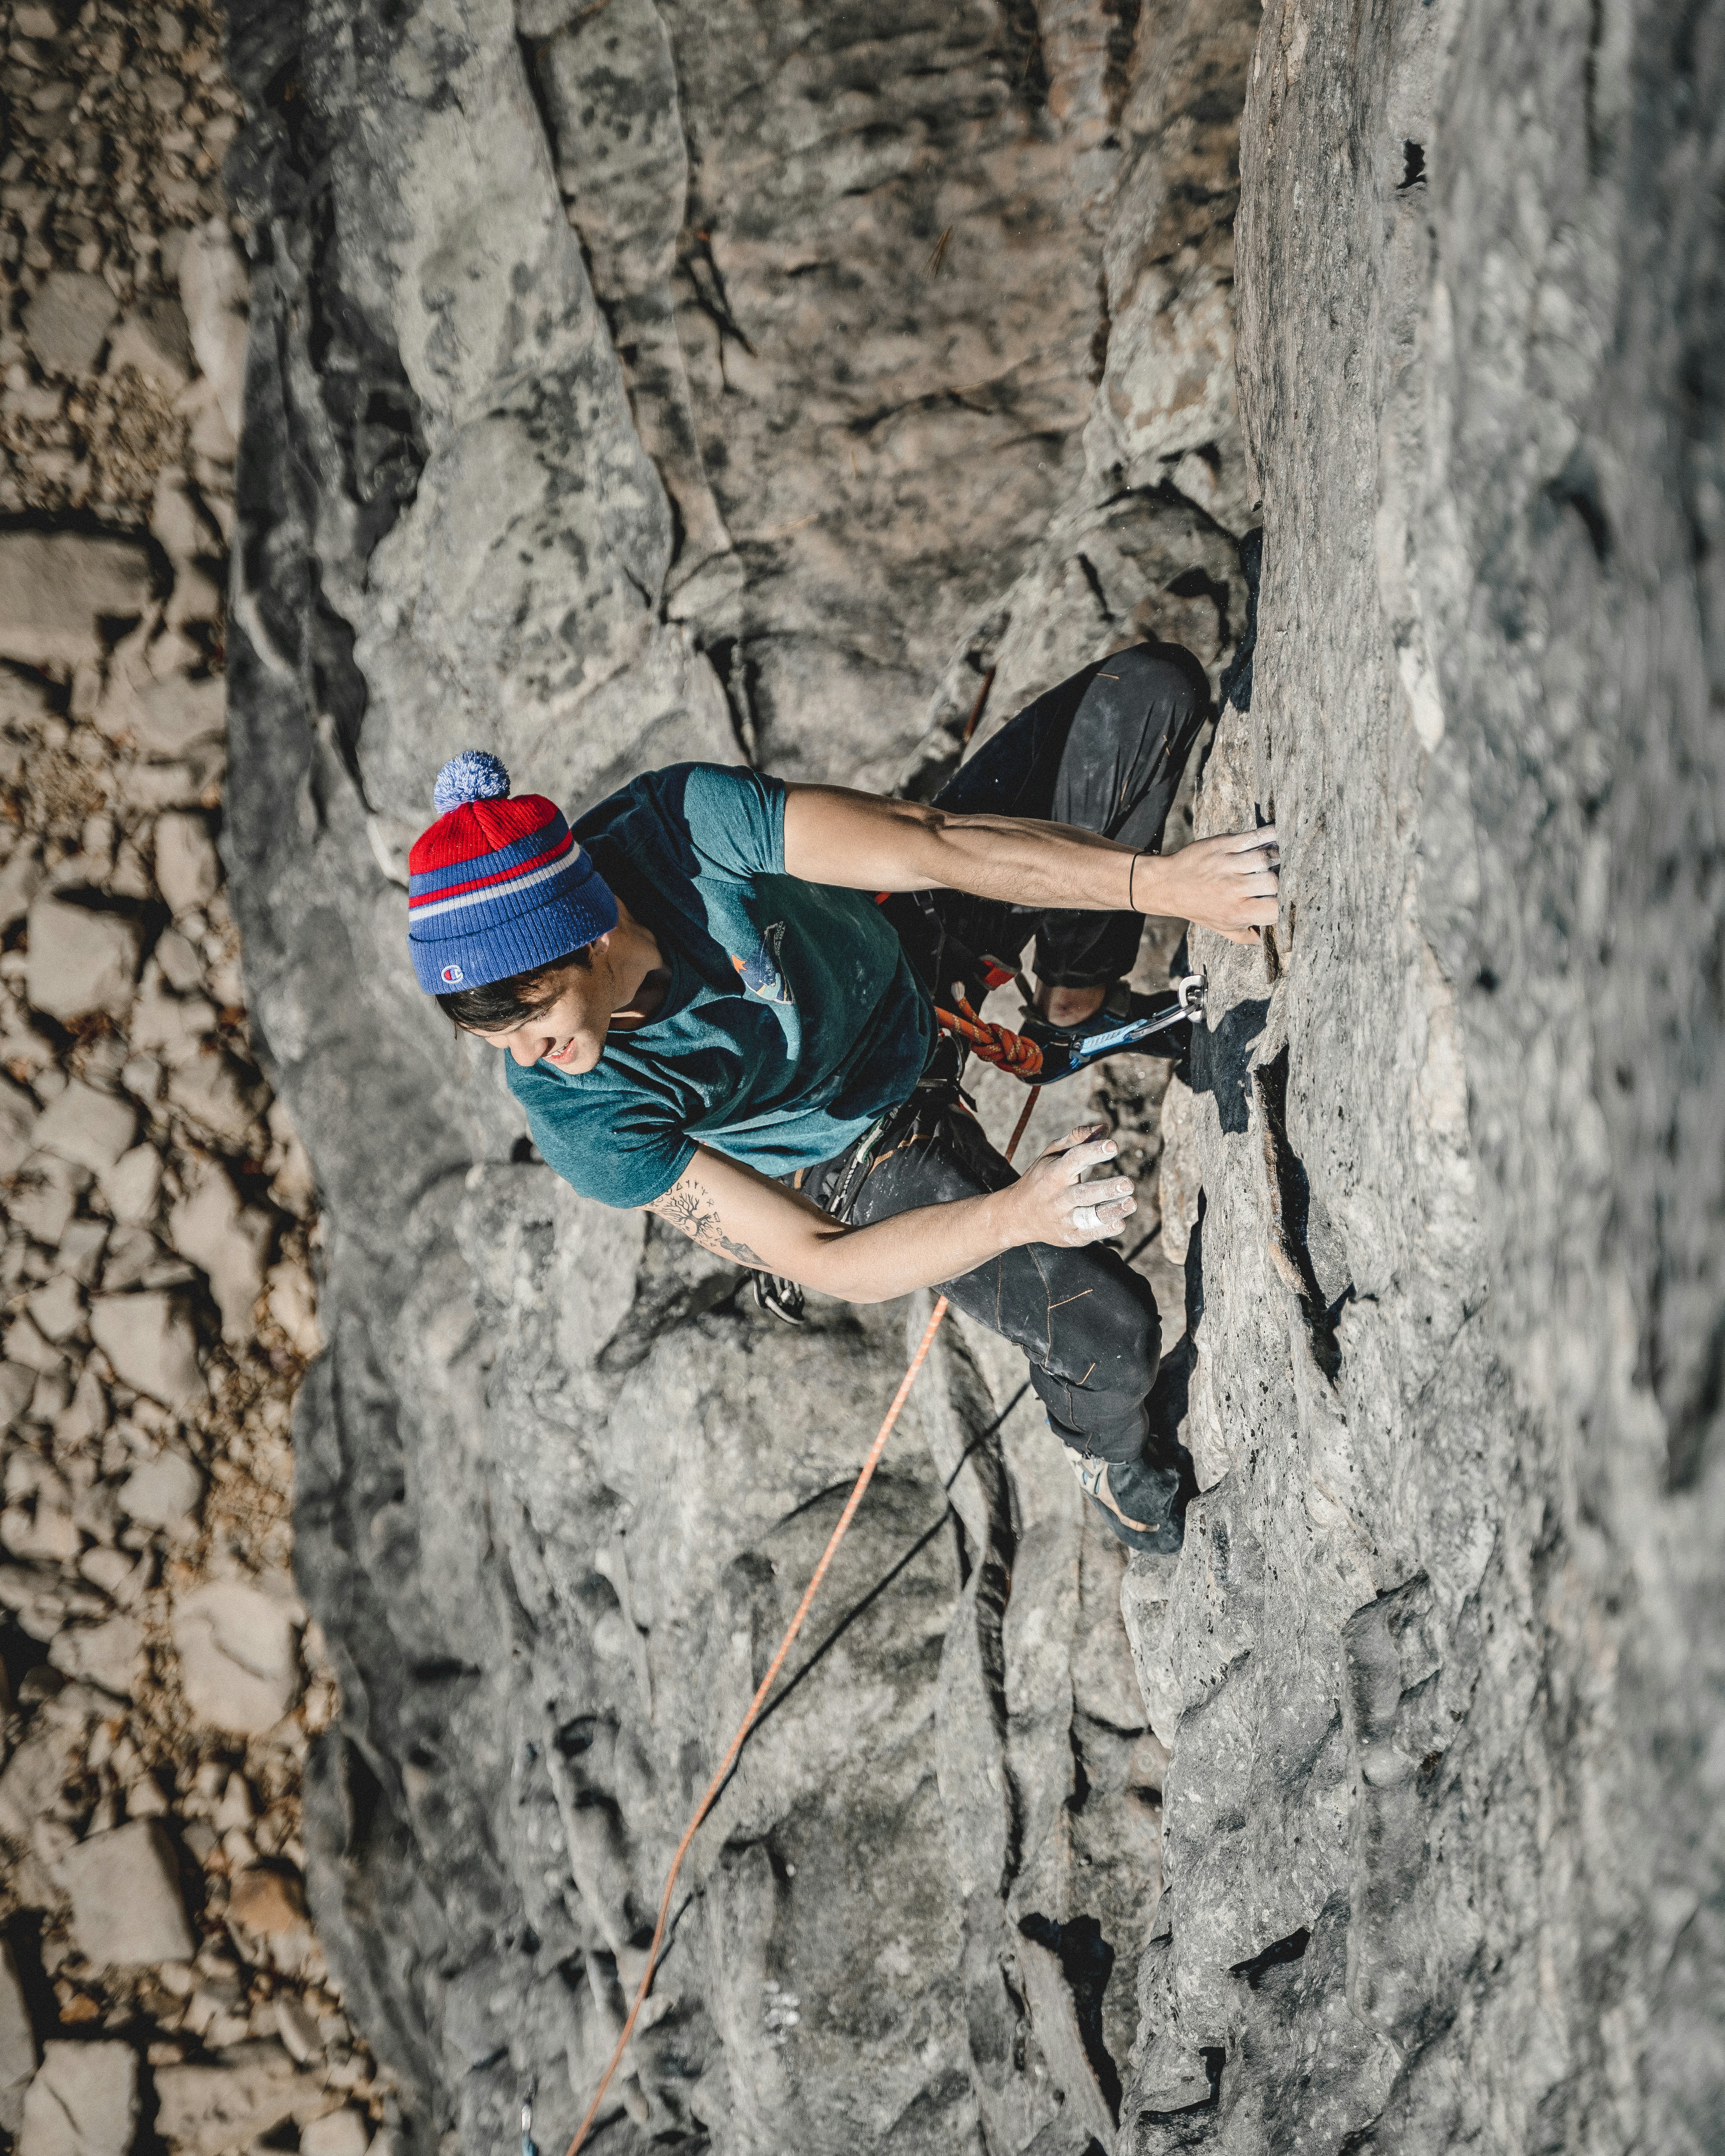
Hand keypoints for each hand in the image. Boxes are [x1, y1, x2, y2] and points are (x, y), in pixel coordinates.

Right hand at [1008, 1124, 1135, 1247]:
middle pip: (1083, 1194)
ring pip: (1088, 1217)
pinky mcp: (1070, 1236)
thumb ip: (1077, 1139)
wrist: (1018, 1215)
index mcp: (1053, 1173)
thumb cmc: (1041, 1178)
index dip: (1094, 1152)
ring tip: (1131, 1203)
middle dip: (1107, 1189)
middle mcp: (1057, 1197)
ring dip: (1111, 1211)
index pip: (1074, 1160)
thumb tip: (1105, 1126)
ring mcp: (1063, 1219)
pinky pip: (1090, 1234)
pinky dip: (1106, 1230)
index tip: (1114, 1145)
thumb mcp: (1051, 1155)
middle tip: (1129, 1183)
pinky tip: (1120, 1222)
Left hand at [1140, 824, 1278, 944]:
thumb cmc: (1199, 908)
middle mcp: (1232, 888)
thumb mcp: (1223, 929)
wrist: (1168, 885)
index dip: (1287, 905)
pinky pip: (1252, 837)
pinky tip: (1278, 835)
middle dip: (1283, 880)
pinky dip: (1268, 835)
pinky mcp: (1222, 845)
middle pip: (1273, 882)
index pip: (1274, 909)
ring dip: (1277, 857)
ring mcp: (1226, 864)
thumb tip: (1274, 942)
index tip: (1291, 899)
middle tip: (1286, 877)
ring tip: (1281, 859)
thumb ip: (1249, 936)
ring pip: (1265, 858)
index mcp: (1236, 911)